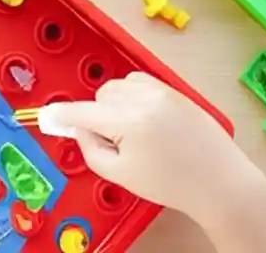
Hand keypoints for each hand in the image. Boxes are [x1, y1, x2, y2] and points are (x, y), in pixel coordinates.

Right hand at [50, 72, 247, 216]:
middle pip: (102, 94)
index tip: (47, 116)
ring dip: (115, 103)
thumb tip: (79, 129)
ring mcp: (162, 90)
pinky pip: (140, 83)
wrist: (218, 179)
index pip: (84, 112)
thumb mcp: (120, 175)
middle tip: (114, 142)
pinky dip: (133, 96)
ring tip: (133, 132)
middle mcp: (144, 98)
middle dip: (98, 113)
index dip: (62, 115)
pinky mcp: (175, 89)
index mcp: (129, 121)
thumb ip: (91, 150)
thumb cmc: (170, 183)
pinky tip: (145, 120)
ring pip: (120, 86)